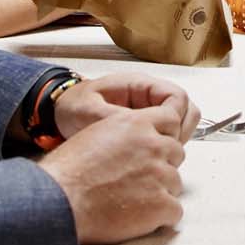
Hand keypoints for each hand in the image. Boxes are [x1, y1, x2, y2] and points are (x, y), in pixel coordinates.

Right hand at [38, 105, 186, 244]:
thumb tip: (137, 141)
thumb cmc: (69, 171)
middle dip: (162, 167)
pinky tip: (138, 218)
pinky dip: (161, 218)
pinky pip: (175, 211)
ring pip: (175, 184)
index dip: (163, 137)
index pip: (171, 120)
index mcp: (136, 123)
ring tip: (131, 201)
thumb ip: (125, 133)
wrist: (60, 201)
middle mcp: (152, 145)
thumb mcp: (96, 133)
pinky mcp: (161, 204)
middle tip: (137, 181)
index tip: (153, 151)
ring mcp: (160, 174)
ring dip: (160, 193)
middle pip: (176, 154)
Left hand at [54, 72, 197, 145]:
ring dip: (174, 141)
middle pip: (186, 111)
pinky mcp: (145, 129)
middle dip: (180, 131)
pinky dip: (164, 148)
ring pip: (180, 126)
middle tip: (164, 149)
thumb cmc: (71, 106)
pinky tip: (148, 159)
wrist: (58, 113)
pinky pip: (166, 137)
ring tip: (155, 156)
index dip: (176, 117)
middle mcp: (148, 98)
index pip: (177, 97)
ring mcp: (149, 114)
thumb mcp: (87, 111)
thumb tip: (137, 128)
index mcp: (138, 86)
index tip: (165, 135)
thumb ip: (113, 118)